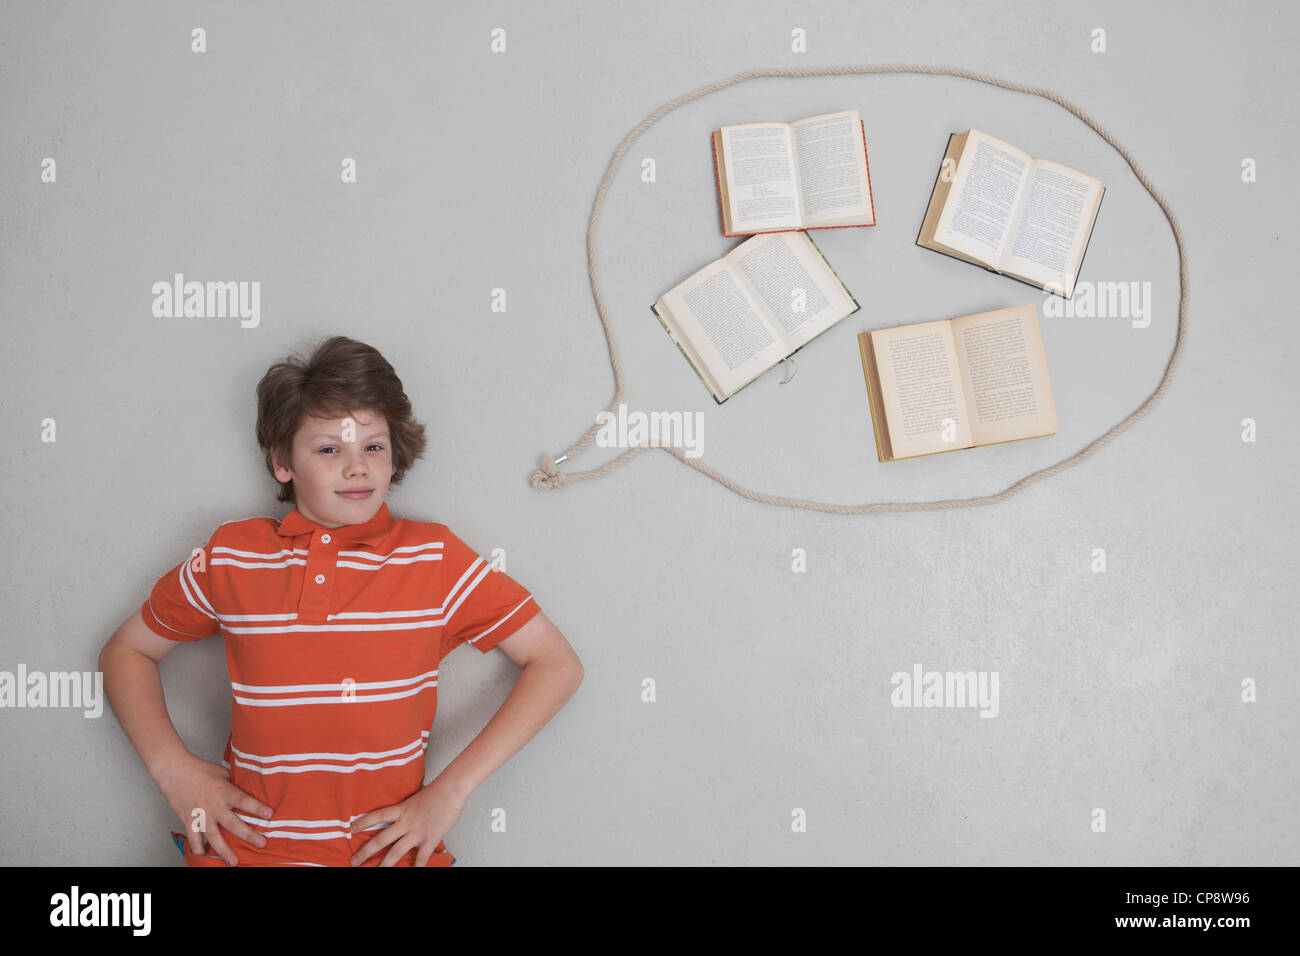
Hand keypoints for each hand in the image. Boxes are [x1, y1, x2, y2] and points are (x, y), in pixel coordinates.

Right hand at [156, 753, 274, 865]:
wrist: (175, 771)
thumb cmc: (200, 770)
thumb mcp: (223, 773)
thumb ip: (235, 784)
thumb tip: (250, 789)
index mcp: (225, 791)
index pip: (245, 800)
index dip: (257, 808)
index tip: (270, 816)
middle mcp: (214, 805)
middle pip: (233, 824)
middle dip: (248, 835)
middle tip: (261, 844)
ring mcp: (201, 815)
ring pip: (213, 837)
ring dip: (224, 851)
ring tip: (233, 862)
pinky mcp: (189, 821)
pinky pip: (194, 840)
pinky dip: (199, 850)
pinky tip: (206, 857)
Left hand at [348, 777, 466, 866]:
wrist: (452, 789)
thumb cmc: (438, 791)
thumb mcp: (416, 797)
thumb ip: (408, 808)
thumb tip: (404, 812)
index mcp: (402, 809)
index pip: (377, 816)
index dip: (363, 822)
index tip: (351, 828)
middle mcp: (406, 822)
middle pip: (381, 839)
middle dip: (365, 852)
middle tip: (354, 861)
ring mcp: (417, 832)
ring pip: (396, 852)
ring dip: (384, 865)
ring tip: (376, 872)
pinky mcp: (430, 839)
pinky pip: (421, 858)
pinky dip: (416, 867)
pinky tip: (412, 872)